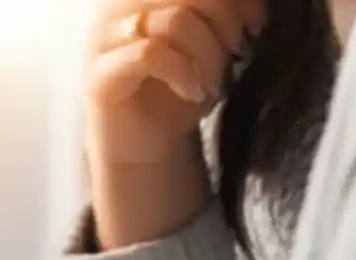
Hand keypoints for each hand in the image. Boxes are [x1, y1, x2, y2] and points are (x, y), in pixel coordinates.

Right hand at [85, 0, 265, 163]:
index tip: (256, 22)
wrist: (148, 148)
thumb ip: (222, 11)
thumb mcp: (212, 41)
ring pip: (174, 20)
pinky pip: (150, 54)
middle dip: (225, 18)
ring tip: (214, 82)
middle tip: (237, 50)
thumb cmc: (180, 89)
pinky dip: (183, 73)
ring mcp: (105, 39)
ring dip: (209, 53)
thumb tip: (255, 0)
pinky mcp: (99, 75)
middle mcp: (119, 6)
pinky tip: (194, 92)